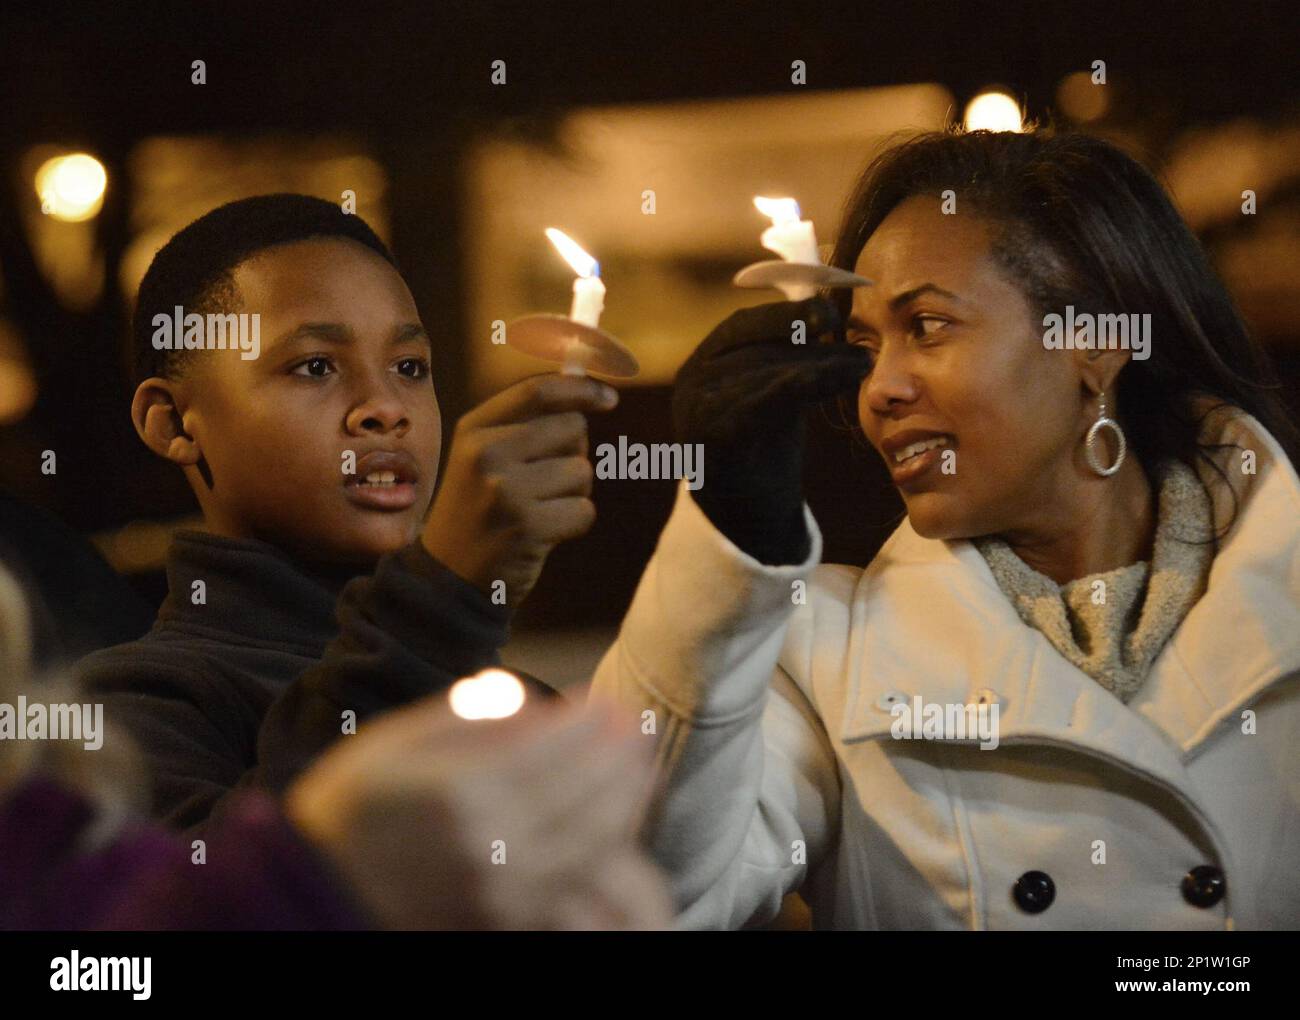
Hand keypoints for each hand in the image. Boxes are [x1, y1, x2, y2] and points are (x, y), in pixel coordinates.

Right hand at [285, 694, 672, 929]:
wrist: (314, 892)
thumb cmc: (350, 806)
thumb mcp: (394, 744)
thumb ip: (467, 718)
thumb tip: (532, 701)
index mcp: (458, 793)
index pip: (549, 749)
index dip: (585, 722)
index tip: (601, 698)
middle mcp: (488, 844)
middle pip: (582, 793)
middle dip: (616, 754)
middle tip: (633, 721)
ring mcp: (502, 887)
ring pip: (591, 838)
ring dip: (625, 795)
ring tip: (638, 761)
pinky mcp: (507, 916)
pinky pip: (575, 878)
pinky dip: (606, 842)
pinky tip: (616, 815)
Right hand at [422, 374, 617, 606]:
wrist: (449, 577)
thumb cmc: (479, 511)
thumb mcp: (483, 458)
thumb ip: (527, 424)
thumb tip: (589, 393)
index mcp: (474, 429)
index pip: (539, 390)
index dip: (581, 389)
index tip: (609, 398)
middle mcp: (486, 453)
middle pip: (573, 428)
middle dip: (573, 453)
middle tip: (544, 482)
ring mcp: (506, 490)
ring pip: (582, 471)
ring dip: (573, 493)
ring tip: (539, 509)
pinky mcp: (528, 527)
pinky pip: (585, 511)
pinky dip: (574, 523)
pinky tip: (543, 534)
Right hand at [672, 296, 870, 562]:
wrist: (748, 525)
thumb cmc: (764, 455)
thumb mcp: (774, 396)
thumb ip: (788, 357)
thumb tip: (829, 308)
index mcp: (699, 369)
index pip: (741, 326)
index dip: (785, 312)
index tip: (829, 311)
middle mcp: (691, 385)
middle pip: (755, 345)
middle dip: (808, 339)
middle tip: (853, 340)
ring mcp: (697, 412)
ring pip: (766, 370)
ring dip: (820, 362)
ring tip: (860, 363)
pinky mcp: (715, 437)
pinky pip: (767, 399)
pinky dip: (810, 382)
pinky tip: (845, 376)